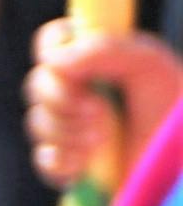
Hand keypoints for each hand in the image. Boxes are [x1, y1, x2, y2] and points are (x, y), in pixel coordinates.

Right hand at [31, 18, 182, 188]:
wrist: (181, 165)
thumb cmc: (175, 110)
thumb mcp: (150, 65)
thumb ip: (104, 49)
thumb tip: (53, 61)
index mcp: (98, 61)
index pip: (52, 40)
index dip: (50, 48)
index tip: (69, 65)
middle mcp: (80, 92)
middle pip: (36, 83)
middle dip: (61, 99)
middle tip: (98, 111)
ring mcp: (73, 129)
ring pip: (37, 122)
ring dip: (67, 132)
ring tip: (103, 141)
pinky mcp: (71, 165)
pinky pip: (45, 160)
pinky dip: (61, 162)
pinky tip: (85, 164)